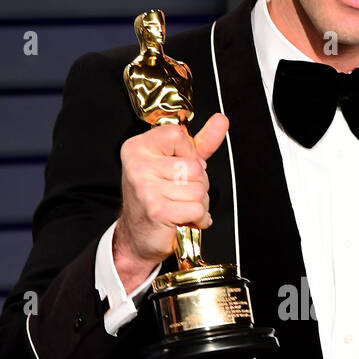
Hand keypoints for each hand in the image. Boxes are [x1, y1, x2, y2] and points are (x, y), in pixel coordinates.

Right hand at [115, 111, 228, 284]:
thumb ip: (199, 143)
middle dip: (198, 184)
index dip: (189, 154)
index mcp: (138, 147)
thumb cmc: (157, 199)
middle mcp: (138, 164)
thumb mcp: (176, 165)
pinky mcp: (156, 209)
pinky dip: (198, 218)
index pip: (179, 135)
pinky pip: (197, 208)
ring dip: (198, 204)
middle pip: (194, 166)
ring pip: (199, 189)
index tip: (178, 170)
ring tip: (180, 207)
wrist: (137, 237)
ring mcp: (145, 187)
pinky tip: (183, 220)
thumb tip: (221, 120)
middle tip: (179, 195)